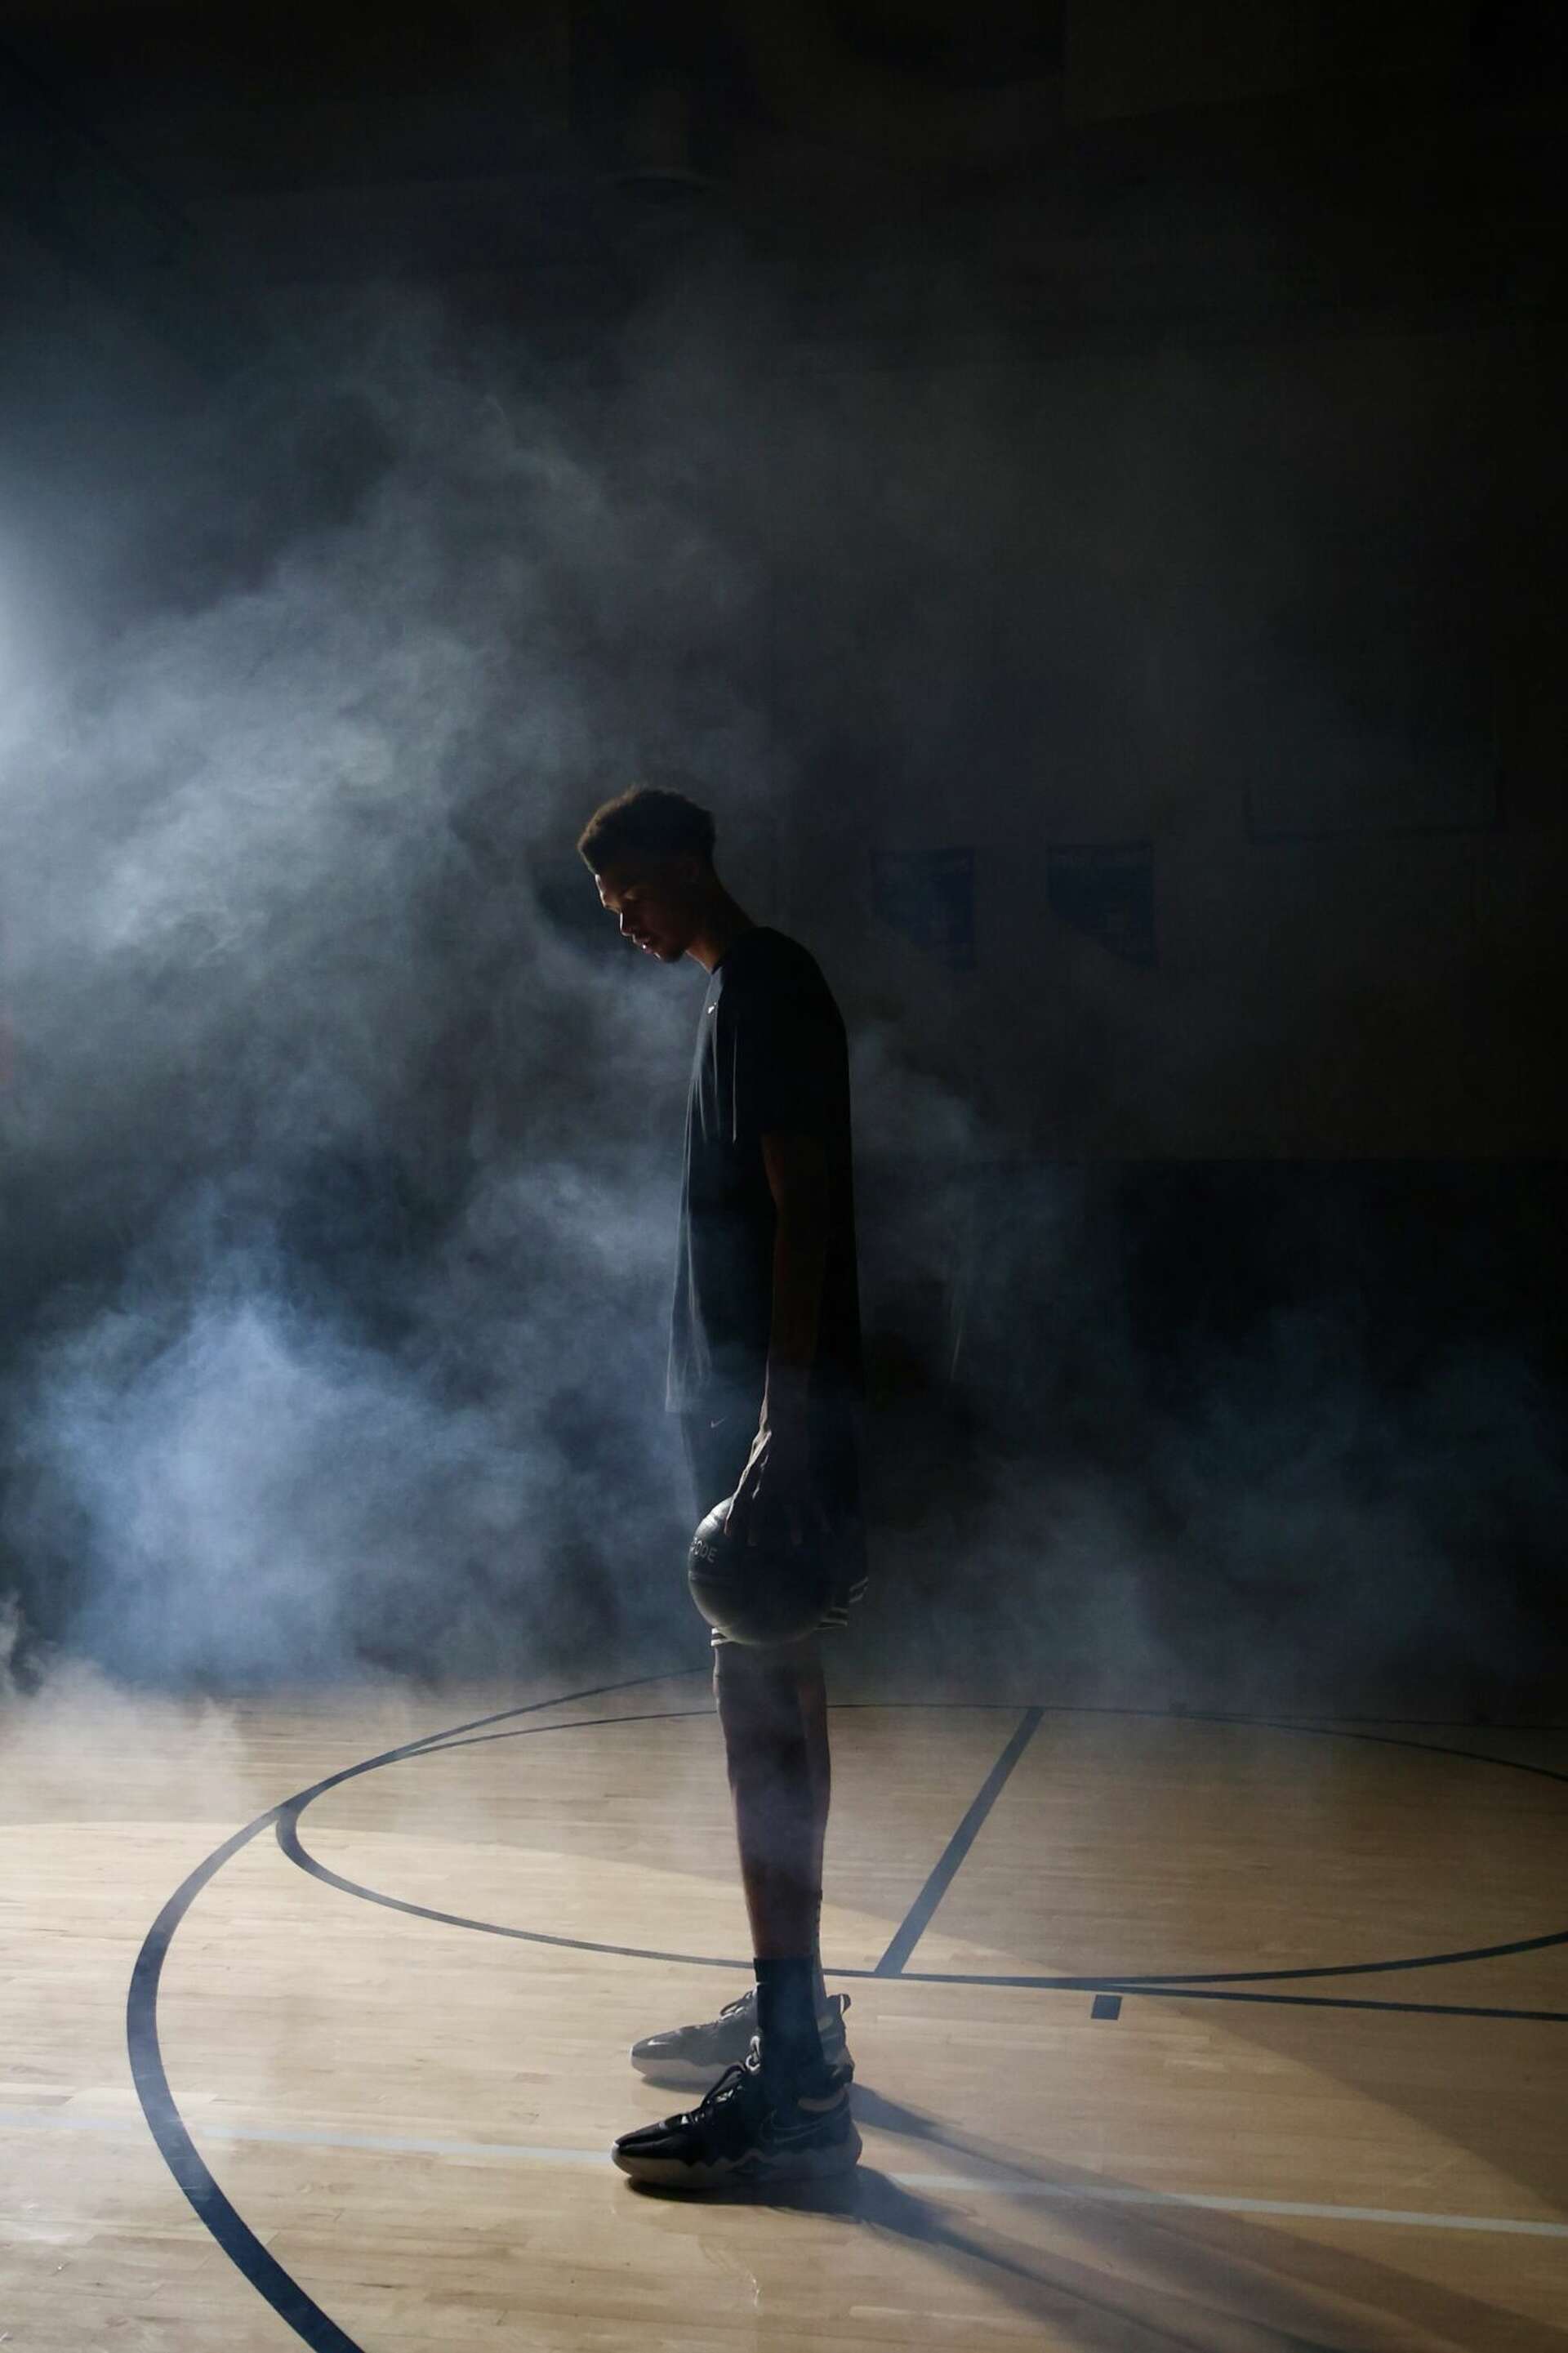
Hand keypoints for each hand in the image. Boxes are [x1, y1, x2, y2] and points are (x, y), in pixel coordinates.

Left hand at [725, 1417, 823, 1551]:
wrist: (783, 1421)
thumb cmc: (767, 1438)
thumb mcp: (753, 1455)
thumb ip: (751, 1474)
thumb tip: (746, 1489)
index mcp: (752, 1472)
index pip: (740, 1497)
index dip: (734, 1516)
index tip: (729, 1533)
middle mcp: (767, 1476)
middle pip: (760, 1504)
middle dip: (757, 1524)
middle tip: (753, 1543)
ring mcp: (786, 1476)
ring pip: (790, 1504)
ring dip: (794, 1523)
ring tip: (796, 1541)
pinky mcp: (803, 1474)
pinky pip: (812, 1497)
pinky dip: (818, 1512)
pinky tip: (824, 1526)